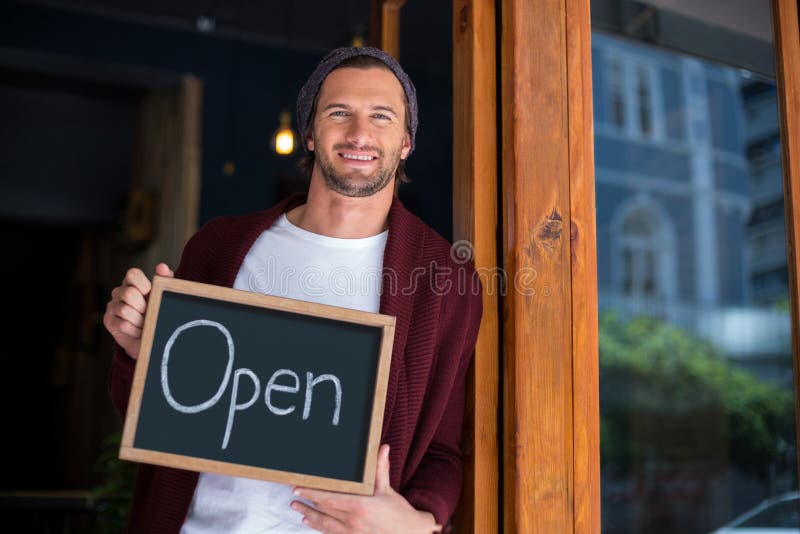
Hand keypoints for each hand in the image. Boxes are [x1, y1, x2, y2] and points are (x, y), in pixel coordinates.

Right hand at [103, 263, 173, 358]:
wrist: (152, 339)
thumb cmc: (158, 314)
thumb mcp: (164, 296)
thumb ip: (164, 280)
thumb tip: (162, 266)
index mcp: (133, 282)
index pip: (133, 274)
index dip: (143, 285)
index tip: (150, 294)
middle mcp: (120, 292)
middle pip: (129, 293)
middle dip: (143, 307)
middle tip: (149, 313)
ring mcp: (112, 306)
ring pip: (125, 310)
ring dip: (140, 320)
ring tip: (145, 324)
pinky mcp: (108, 320)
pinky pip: (122, 324)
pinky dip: (135, 330)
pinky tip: (139, 331)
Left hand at [291, 445, 441, 533]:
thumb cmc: (400, 513)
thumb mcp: (388, 489)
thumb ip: (381, 469)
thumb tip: (382, 448)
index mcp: (360, 506)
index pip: (329, 499)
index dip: (311, 493)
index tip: (299, 487)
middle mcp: (353, 522)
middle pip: (323, 511)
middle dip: (307, 503)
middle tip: (294, 496)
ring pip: (324, 524)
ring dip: (309, 516)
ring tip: (297, 509)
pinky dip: (319, 528)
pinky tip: (311, 523)